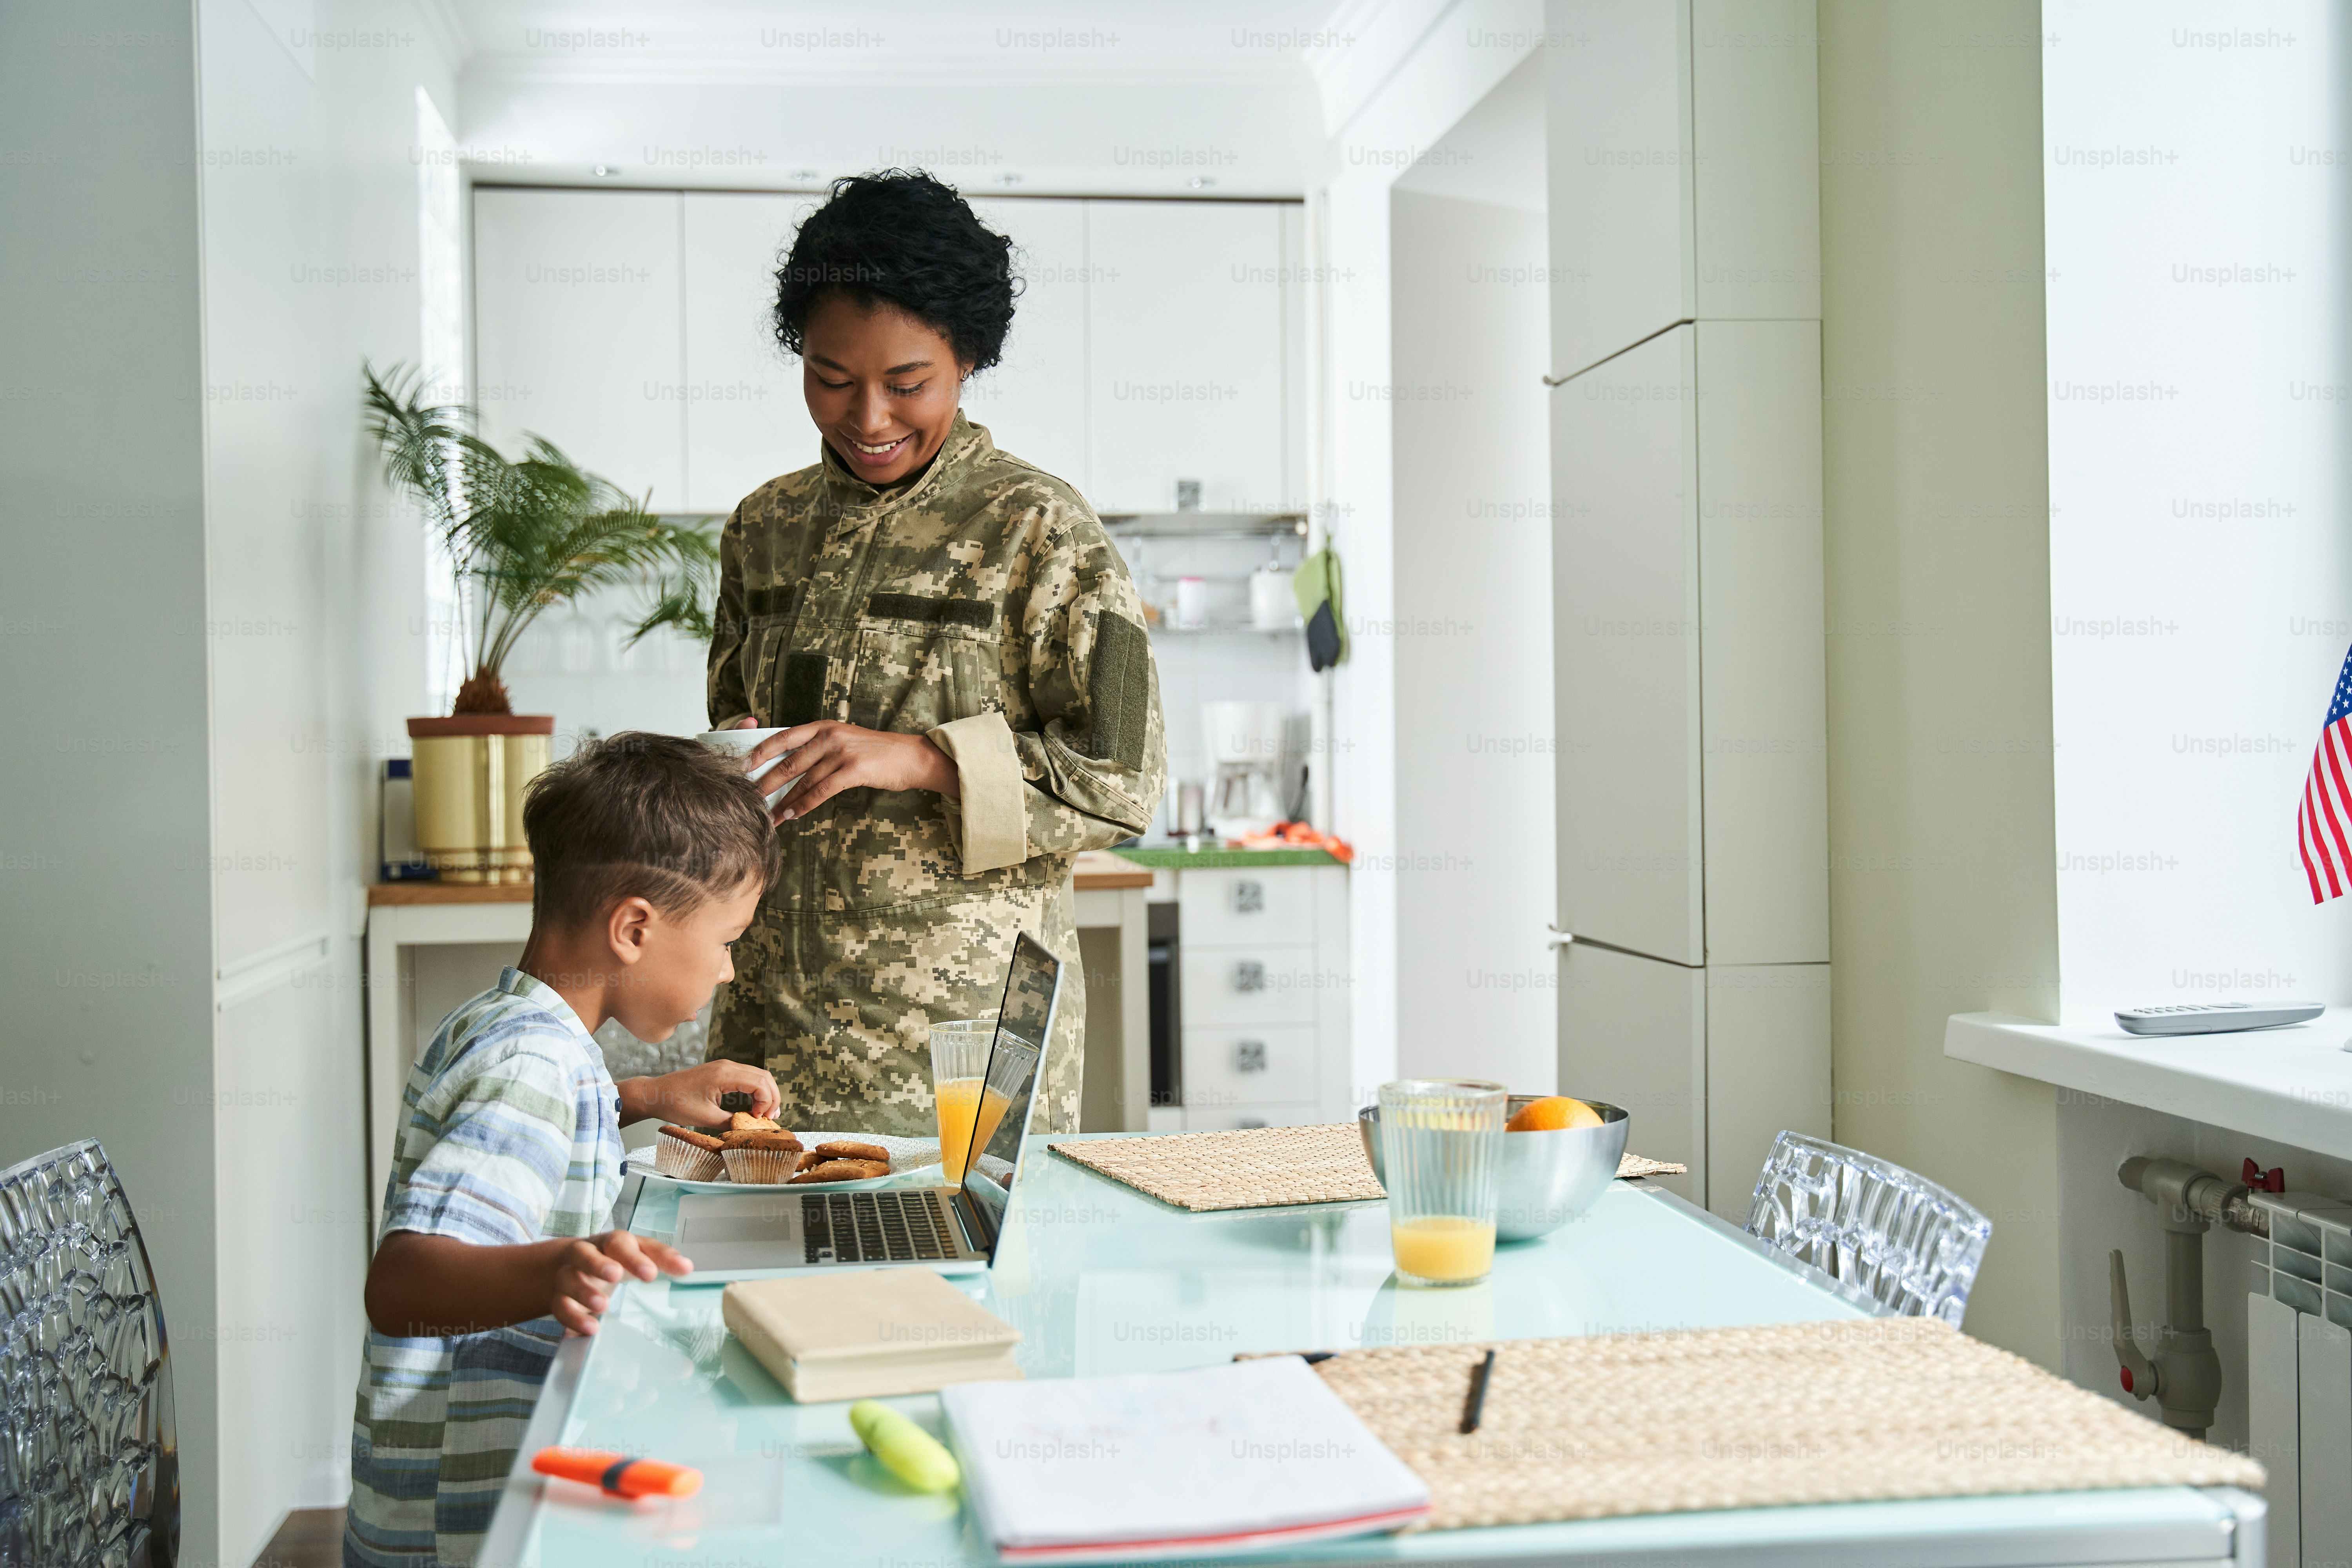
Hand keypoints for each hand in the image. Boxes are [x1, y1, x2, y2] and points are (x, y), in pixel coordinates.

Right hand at [550, 1230, 689, 1335]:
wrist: (568, 1265)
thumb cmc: (613, 1258)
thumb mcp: (637, 1254)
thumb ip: (661, 1258)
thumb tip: (688, 1267)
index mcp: (610, 1243)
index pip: (620, 1243)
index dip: (635, 1257)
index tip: (651, 1274)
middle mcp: (585, 1255)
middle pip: (586, 1255)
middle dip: (599, 1264)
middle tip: (616, 1275)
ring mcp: (568, 1276)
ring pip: (570, 1280)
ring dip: (585, 1292)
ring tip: (603, 1305)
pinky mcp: (558, 1298)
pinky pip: (561, 1307)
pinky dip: (574, 1318)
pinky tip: (590, 1328)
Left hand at [620, 1059, 778, 1125]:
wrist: (655, 1093)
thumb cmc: (676, 1104)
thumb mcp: (706, 1118)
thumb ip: (731, 1123)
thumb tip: (749, 1130)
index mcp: (725, 1074)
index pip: (760, 1083)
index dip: (767, 1102)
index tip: (759, 1120)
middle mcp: (727, 1066)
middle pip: (764, 1076)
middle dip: (772, 1097)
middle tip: (770, 1118)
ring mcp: (724, 1067)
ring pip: (757, 1075)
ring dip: (765, 1093)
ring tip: (764, 1114)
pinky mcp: (721, 1071)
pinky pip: (746, 1077)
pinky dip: (755, 1090)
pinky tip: (753, 1106)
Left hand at [738, 719, 958, 824]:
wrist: (910, 756)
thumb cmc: (876, 753)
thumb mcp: (844, 741)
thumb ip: (818, 749)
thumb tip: (790, 769)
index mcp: (823, 726)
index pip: (782, 737)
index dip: (759, 751)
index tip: (741, 766)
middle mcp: (828, 735)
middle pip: (788, 761)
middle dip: (765, 783)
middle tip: (747, 798)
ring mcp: (841, 751)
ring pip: (802, 779)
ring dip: (782, 800)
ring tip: (767, 815)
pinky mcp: (853, 769)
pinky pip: (821, 791)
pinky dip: (804, 805)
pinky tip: (792, 815)